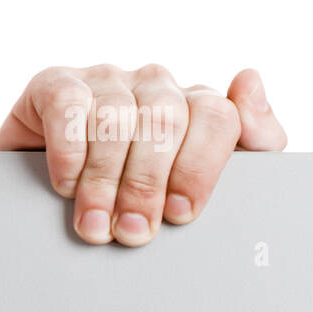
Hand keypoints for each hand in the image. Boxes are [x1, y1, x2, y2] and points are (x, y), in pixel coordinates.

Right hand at [0, 64, 286, 245]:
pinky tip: (67, 186)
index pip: (218, 118)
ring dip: (104, 181)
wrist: (63, 194)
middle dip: (148, 185)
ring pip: (116, 120)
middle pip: (165, 122)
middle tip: (134, 231)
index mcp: (198, 105)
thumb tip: (250, 80)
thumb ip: (256, 136)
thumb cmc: (152, 192)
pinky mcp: (56, 82)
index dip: (200, 169)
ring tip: (98, 226)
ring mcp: (107, 80)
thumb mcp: (214, 177)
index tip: (181, 215)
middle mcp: (156, 85)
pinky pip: (68, 107)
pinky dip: (69, 152)